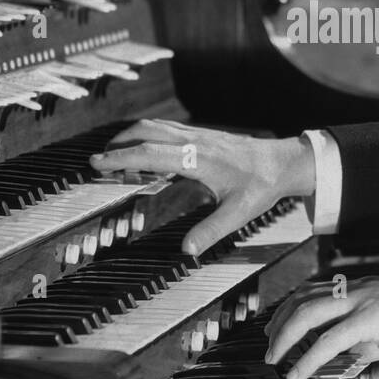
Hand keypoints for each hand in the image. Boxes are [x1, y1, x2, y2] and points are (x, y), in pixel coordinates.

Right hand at [89, 119, 314, 255]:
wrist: (282, 162)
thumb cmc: (261, 187)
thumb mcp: (238, 214)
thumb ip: (211, 231)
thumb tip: (186, 251)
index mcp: (197, 158)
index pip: (150, 153)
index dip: (120, 158)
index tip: (97, 164)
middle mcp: (194, 141)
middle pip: (146, 131)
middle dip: (118, 144)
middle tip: (98, 163)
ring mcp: (197, 134)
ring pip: (155, 126)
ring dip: (131, 137)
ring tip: (115, 158)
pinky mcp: (202, 134)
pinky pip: (166, 129)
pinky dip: (147, 137)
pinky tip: (144, 153)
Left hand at [264, 275, 378, 378]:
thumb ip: (362, 340)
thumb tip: (346, 357)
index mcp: (355, 289)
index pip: (311, 290)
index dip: (288, 306)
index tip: (275, 323)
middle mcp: (351, 291)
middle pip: (301, 299)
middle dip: (279, 322)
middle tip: (268, 345)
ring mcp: (358, 303)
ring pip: (307, 314)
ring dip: (285, 337)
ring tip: (275, 359)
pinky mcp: (366, 320)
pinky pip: (330, 340)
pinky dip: (309, 358)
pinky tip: (298, 373)